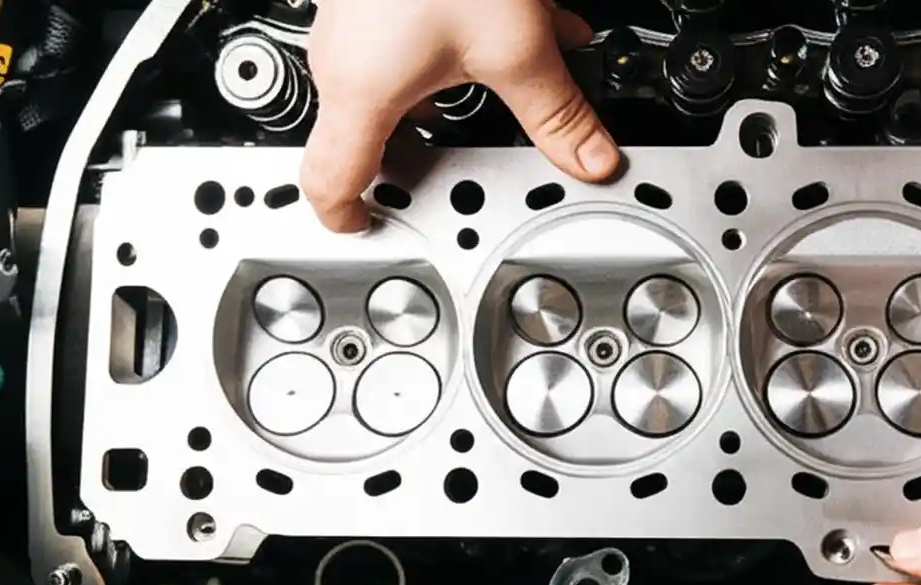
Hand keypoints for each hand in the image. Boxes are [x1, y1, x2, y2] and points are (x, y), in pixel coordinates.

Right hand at [300, 0, 619, 230]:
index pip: (329, 181)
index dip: (346, 217)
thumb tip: (591, 159)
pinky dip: (462, 43)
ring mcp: (353, 21)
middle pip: (379, 133)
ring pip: (405, 80)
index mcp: (361, 91)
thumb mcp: (515, 46)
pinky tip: (519, 19)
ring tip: (518, 68)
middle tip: (478, 160)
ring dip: (463, 86)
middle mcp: (343, 59)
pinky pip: (413, 38)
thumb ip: (557, 115)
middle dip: (443, 147)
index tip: (365, 228)